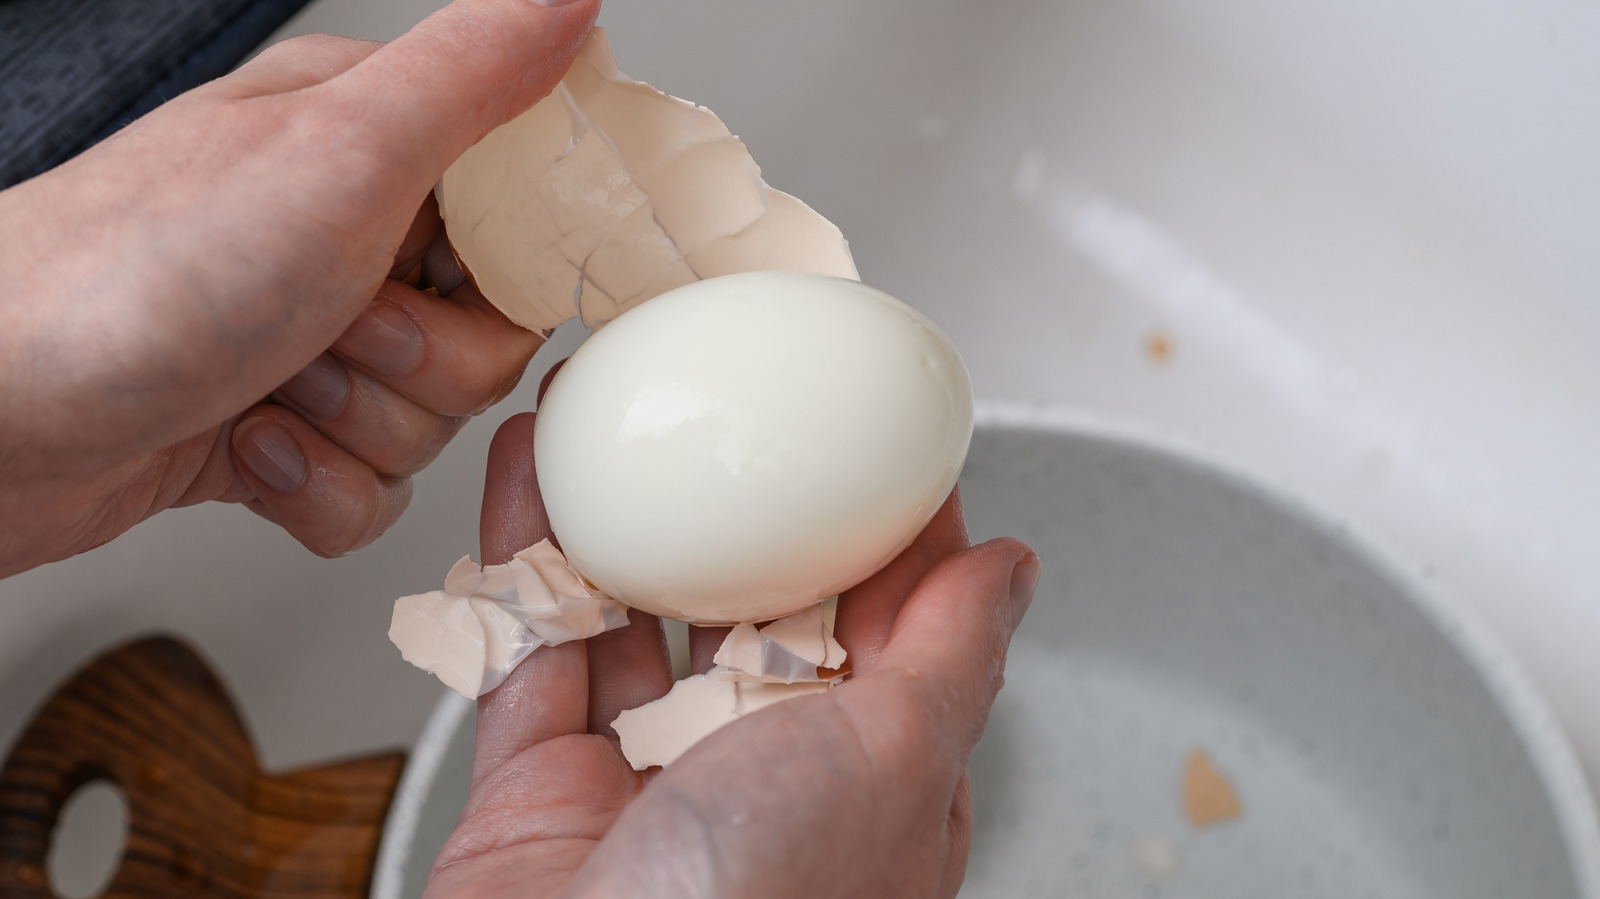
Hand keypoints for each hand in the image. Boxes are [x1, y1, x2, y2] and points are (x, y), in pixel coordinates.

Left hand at [0, 0, 600, 576]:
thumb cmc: (129, 274)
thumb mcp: (336, 150)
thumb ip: (473, 75)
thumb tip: (571, 3)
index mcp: (367, 148)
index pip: (522, 212)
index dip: (510, 261)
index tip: (453, 269)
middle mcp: (341, 240)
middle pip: (490, 338)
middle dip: (419, 360)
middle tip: (335, 322)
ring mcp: (308, 340)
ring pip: (434, 423)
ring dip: (355, 423)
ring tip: (268, 381)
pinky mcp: (279, 430)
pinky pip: (374, 493)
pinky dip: (317, 487)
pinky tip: (249, 443)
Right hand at [425, 411, 1039, 897]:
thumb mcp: (893, 762)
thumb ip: (950, 654)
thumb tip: (1013, 568)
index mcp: (867, 780)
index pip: (890, 621)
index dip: (881, 520)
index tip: (865, 430)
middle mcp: (759, 778)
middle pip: (756, 605)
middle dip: (743, 503)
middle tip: (732, 406)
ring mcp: (644, 778)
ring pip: (635, 610)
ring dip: (620, 507)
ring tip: (614, 411)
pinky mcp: (538, 783)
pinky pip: (532, 641)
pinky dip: (524, 550)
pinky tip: (527, 465)